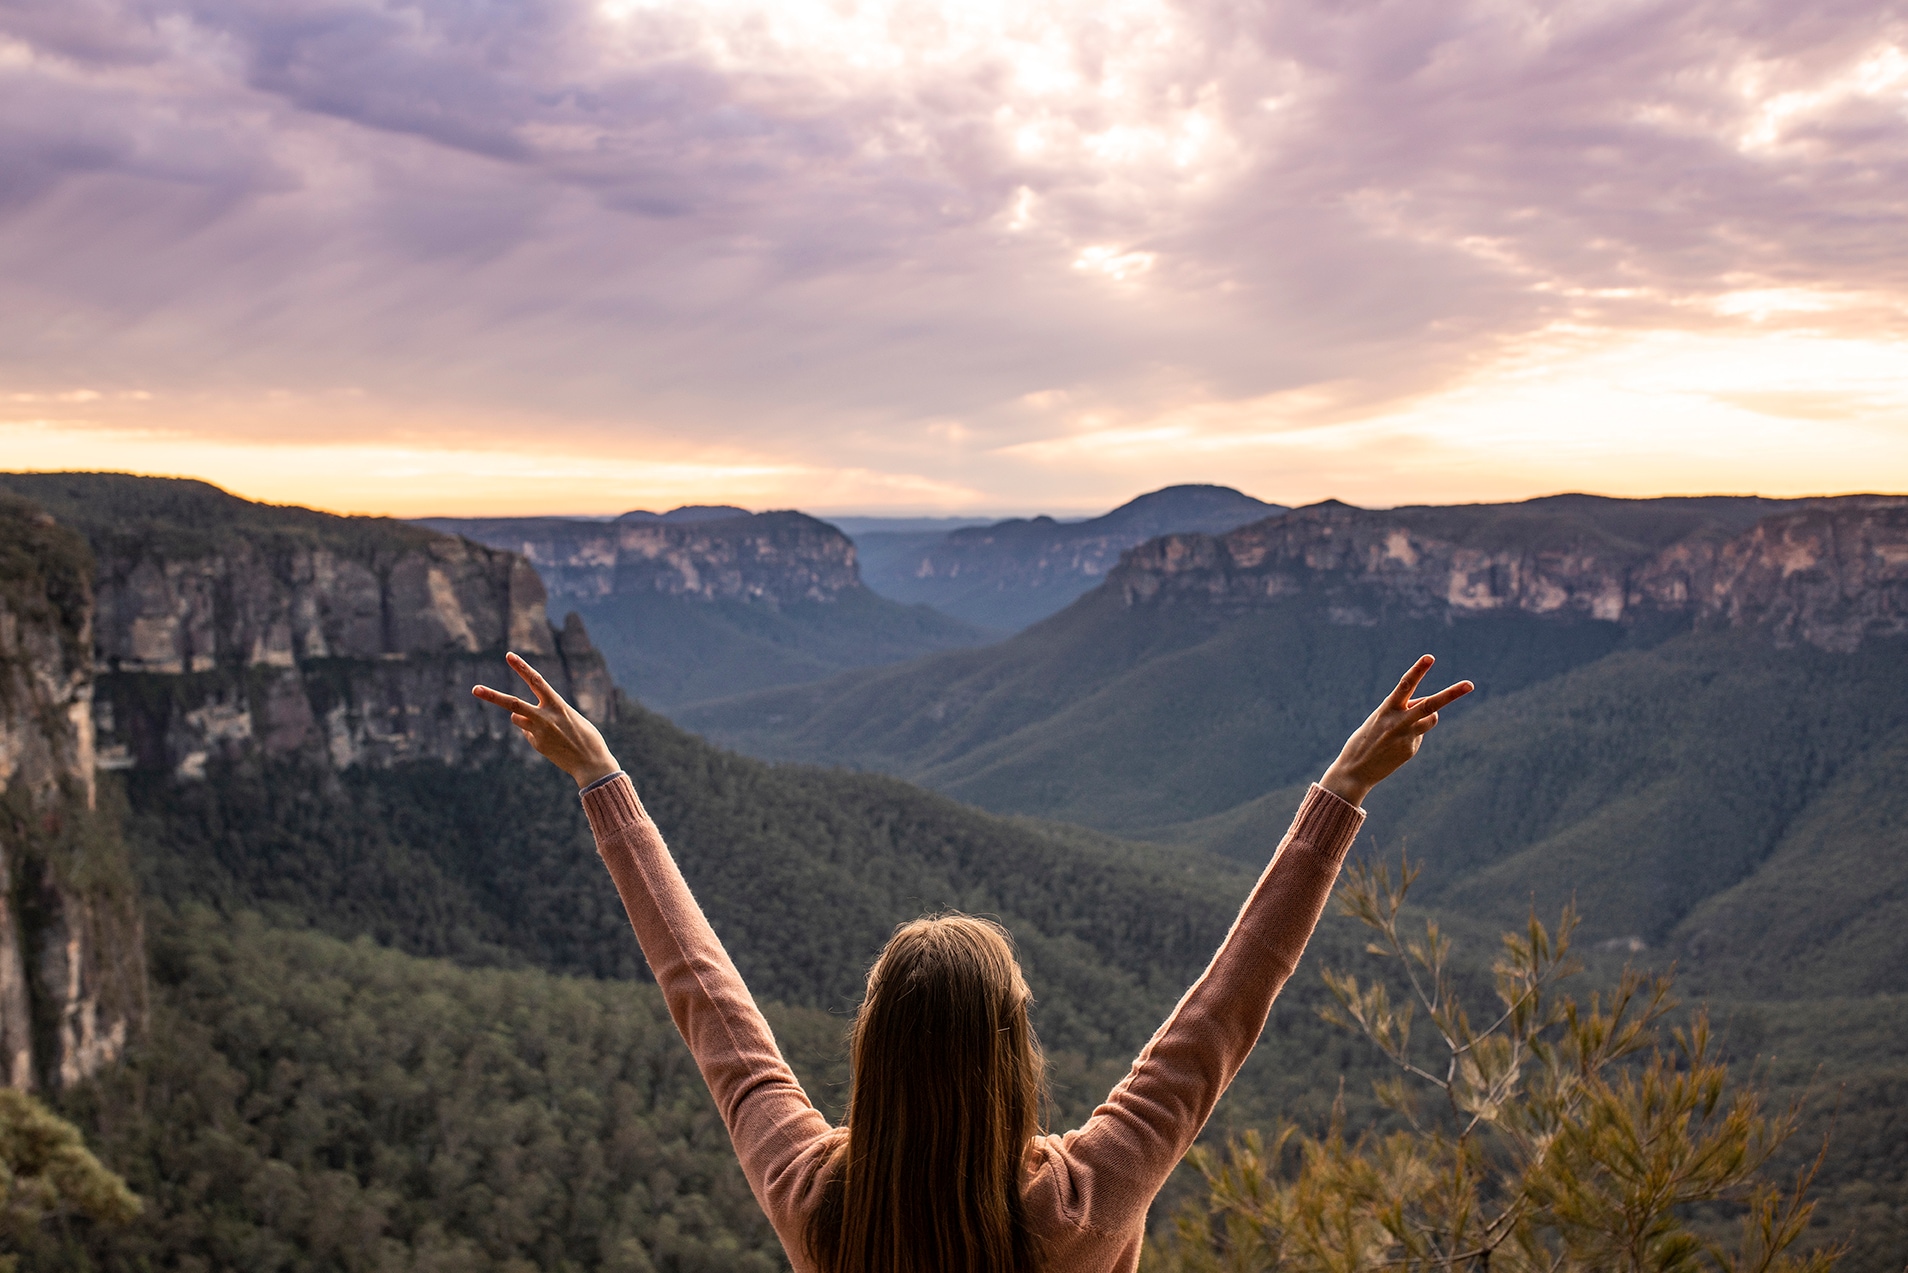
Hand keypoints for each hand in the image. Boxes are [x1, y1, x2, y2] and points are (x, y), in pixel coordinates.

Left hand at [473, 652, 620, 788]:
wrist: (591, 763)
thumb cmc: (585, 736)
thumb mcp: (568, 716)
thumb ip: (545, 712)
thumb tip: (518, 718)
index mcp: (558, 704)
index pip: (536, 681)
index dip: (522, 667)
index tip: (509, 656)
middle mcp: (545, 717)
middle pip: (513, 703)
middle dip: (492, 696)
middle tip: (475, 689)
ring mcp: (539, 732)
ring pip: (517, 718)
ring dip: (523, 718)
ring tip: (549, 728)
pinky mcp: (536, 745)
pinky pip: (528, 733)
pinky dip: (535, 734)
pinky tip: (552, 742)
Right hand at [1319, 655, 1473, 806]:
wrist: (1355, 770)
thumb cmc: (1366, 739)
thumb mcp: (1380, 718)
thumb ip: (1403, 710)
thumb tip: (1429, 710)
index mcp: (1387, 709)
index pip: (1405, 685)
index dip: (1418, 670)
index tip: (1430, 657)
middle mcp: (1399, 722)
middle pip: (1430, 704)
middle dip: (1451, 694)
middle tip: (1470, 684)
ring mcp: (1407, 737)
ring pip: (1431, 718)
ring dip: (1429, 715)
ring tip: (1404, 725)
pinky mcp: (1411, 749)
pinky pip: (1419, 735)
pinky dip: (1411, 736)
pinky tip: (1394, 747)